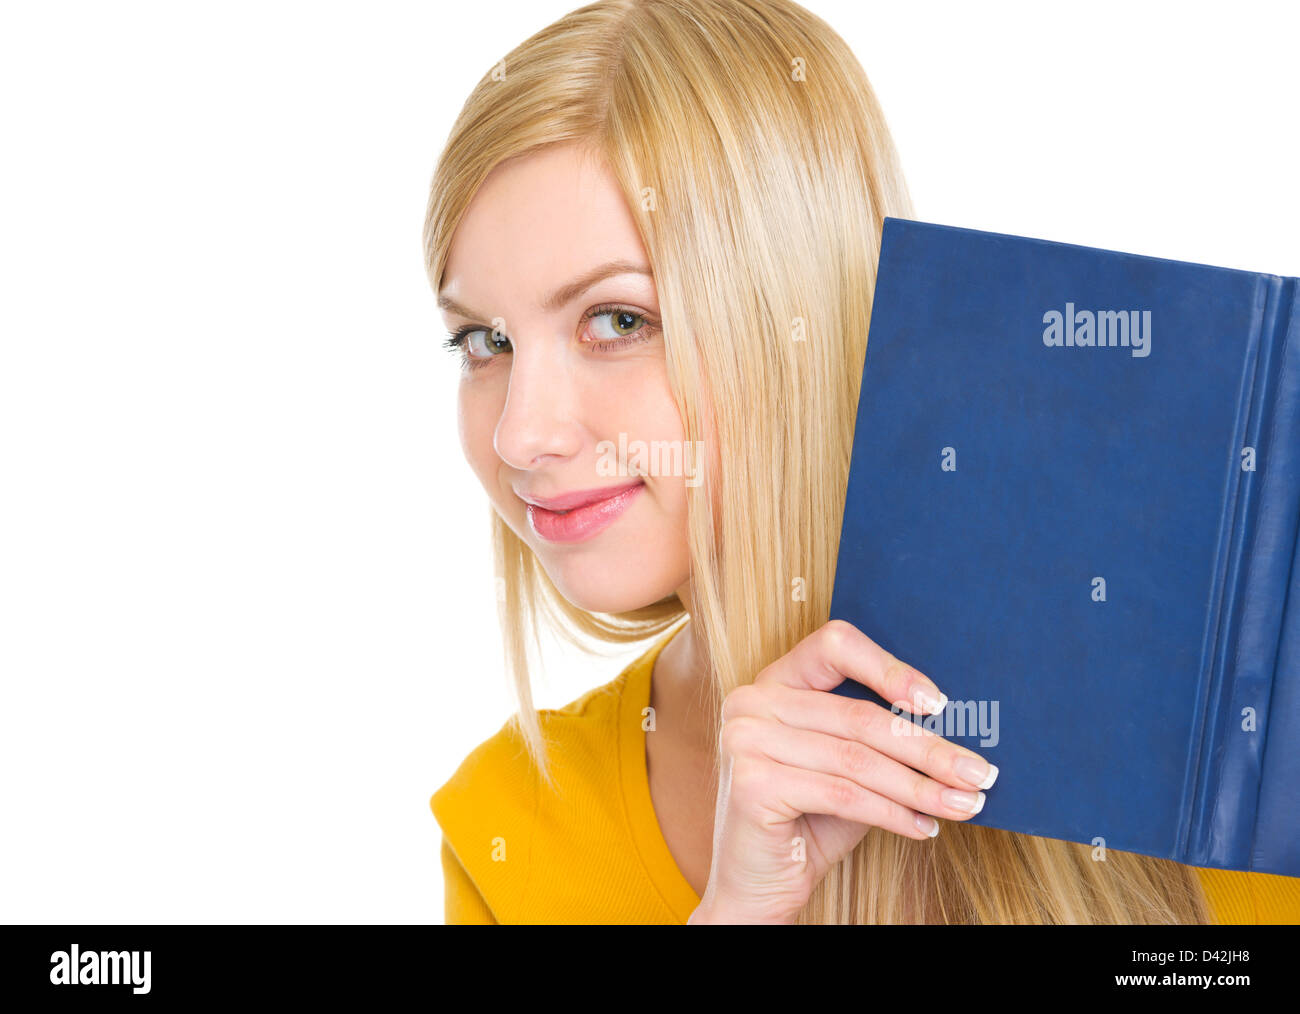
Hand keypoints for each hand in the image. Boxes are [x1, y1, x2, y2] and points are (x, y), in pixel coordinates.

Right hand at [688, 619, 997, 924]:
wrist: (757, 883)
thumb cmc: (806, 819)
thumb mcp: (844, 766)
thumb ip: (876, 737)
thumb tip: (954, 731)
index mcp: (774, 681)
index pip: (834, 646)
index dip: (889, 669)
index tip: (940, 704)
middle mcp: (752, 701)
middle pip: (858, 715)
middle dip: (928, 749)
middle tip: (978, 772)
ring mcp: (745, 740)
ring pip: (857, 759)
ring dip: (920, 787)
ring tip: (963, 804)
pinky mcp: (752, 784)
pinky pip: (843, 795)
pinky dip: (893, 813)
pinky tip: (923, 827)